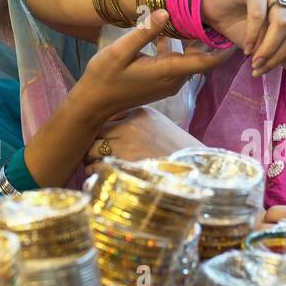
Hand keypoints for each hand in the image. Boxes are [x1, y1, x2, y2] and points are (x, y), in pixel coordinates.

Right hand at [79, 9, 236, 122]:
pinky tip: (165, 31)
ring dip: (191, 42)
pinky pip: (177, 64)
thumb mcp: (121, 51)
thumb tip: (166, 12)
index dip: (223, 51)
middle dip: (208, 39)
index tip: (235, 34)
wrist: (94, 104)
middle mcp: (174, 80)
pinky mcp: (161, 84)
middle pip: (201, 59)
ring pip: (189, 61)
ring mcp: (168, 84)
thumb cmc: (104, 77)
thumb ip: (145, 32)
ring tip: (191, 16)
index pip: (207, 63)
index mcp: (168, 71)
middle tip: (212, 14)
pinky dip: (178, 49)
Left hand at [84, 106, 198, 165]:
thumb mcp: (157, 123)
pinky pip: (98, 167)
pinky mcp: (126, 166)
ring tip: (96, 162)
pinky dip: (95, 171)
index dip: (100, 128)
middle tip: (94, 151)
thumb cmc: (174, 147)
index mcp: (139, 113)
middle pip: (95, 132)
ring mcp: (127, 147)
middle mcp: (130, 127)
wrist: (194, 167)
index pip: (105, 116)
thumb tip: (106, 122)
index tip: (100, 137)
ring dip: (91, 157)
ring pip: (92, 149)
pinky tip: (101, 172)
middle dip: (92, 142)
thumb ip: (133, 119)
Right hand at [199, 0, 285, 78]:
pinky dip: (253, 36)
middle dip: (278, 56)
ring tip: (255, 62)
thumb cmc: (242, 26)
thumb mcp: (266, 45)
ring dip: (267, 48)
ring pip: (281, 24)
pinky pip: (259, 15)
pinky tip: (247, 48)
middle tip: (261, 69)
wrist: (214, 8)